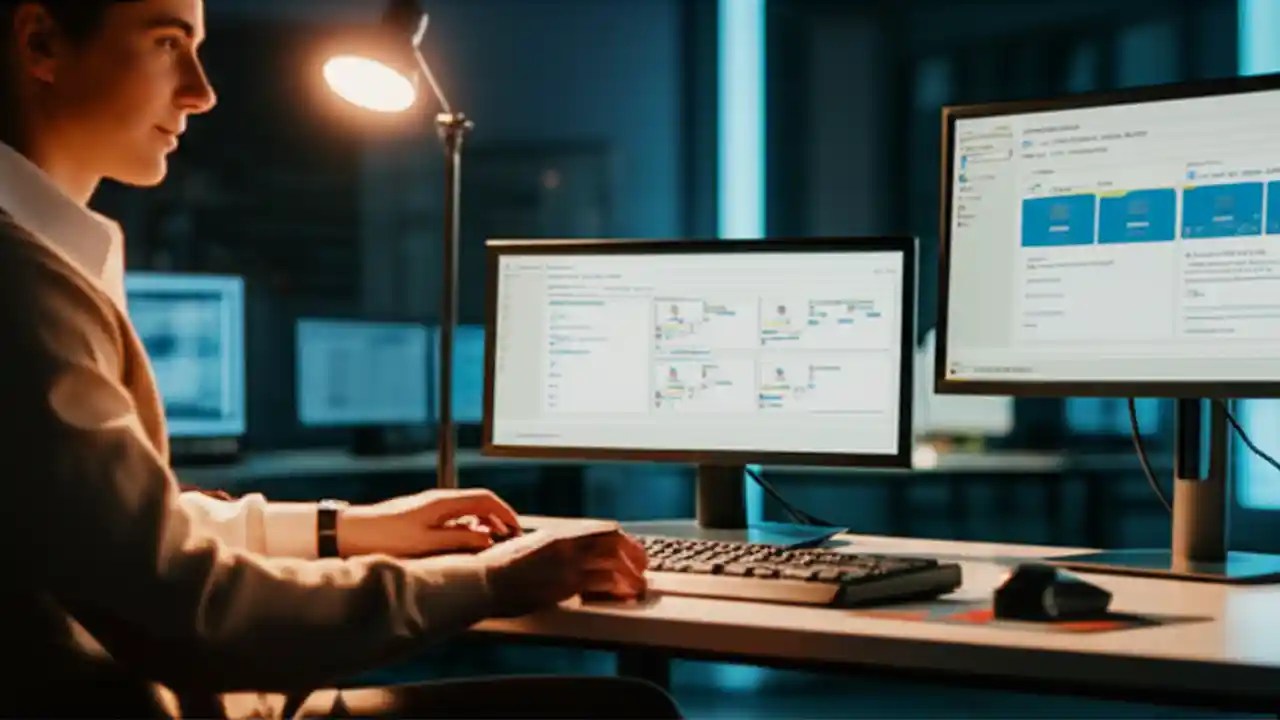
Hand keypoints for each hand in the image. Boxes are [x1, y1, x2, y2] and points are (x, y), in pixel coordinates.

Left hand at [336, 488, 521, 557]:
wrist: (351, 532)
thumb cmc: (386, 536)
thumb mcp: (426, 542)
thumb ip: (459, 540)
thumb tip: (487, 539)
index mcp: (443, 502)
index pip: (486, 499)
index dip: (506, 513)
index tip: (517, 530)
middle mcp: (439, 500)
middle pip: (479, 503)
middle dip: (498, 519)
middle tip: (510, 539)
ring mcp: (430, 508)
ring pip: (467, 512)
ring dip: (483, 525)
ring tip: (492, 545)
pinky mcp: (422, 517)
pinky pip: (454, 519)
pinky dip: (467, 529)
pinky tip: (466, 545)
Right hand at [481, 528, 648, 616]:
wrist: (484, 581)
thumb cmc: (499, 565)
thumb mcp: (529, 544)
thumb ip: (552, 546)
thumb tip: (564, 549)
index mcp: (561, 535)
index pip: (604, 530)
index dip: (624, 540)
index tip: (631, 549)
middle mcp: (568, 547)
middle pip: (615, 545)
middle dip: (635, 556)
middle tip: (642, 567)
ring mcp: (567, 567)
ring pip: (613, 566)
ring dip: (630, 576)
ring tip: (637, 586)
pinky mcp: (564, 588)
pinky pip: (600, 586)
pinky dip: (615, 590)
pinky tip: (621, 596)